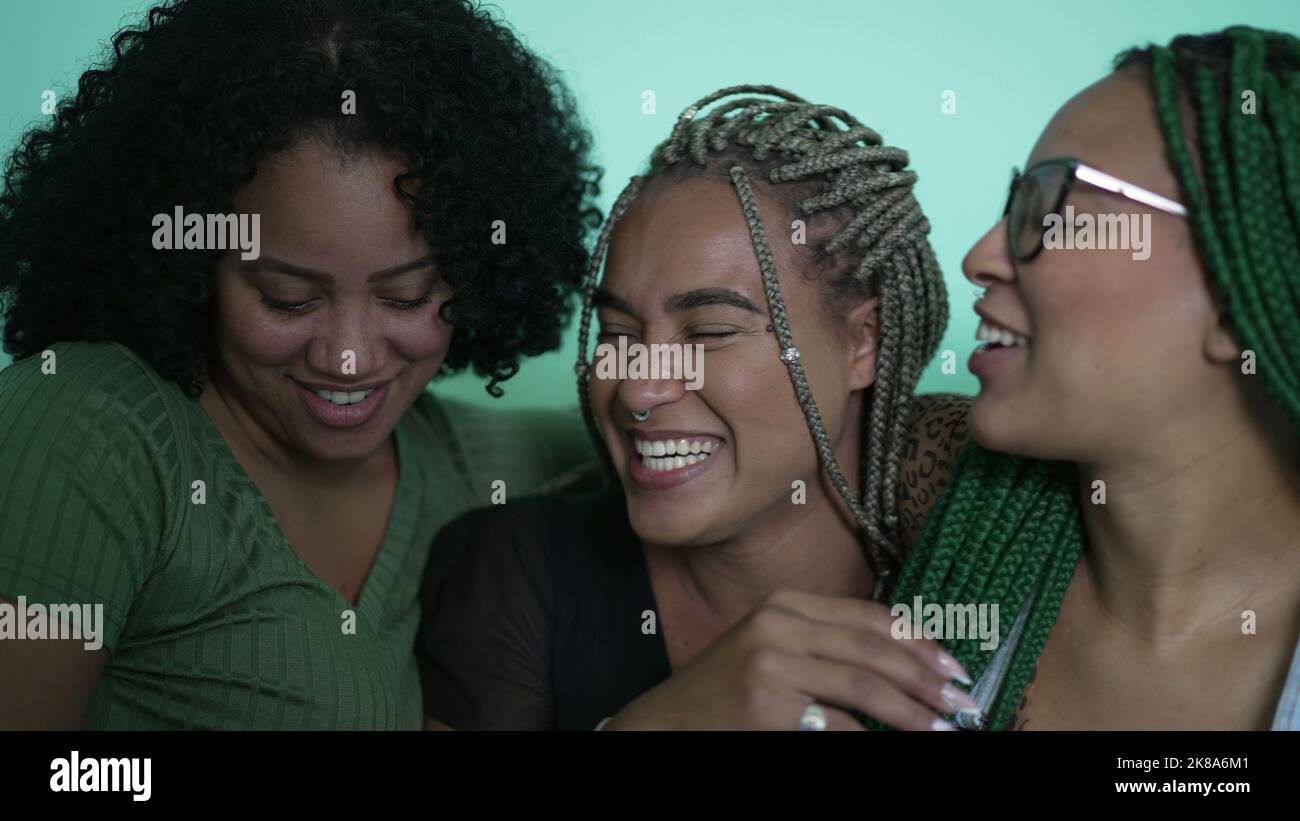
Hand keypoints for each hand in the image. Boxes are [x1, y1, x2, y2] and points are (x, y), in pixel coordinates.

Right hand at [603, 589, 976, 730]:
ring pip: (865, 685)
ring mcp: (770, 660)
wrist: (665, 722)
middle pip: (874, 649)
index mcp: (786, 603)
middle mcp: (779, 621)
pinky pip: (838, 721)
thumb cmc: (725, 692)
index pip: (869, 617)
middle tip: (962, 703)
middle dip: (926, 679)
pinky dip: (871, 735)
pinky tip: (891, 741)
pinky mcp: (766, 700)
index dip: (918, 642)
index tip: (952, 666)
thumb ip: (824, 647)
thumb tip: (901, 666)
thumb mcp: (772, 649)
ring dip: (913, 711)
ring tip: (941, 728)